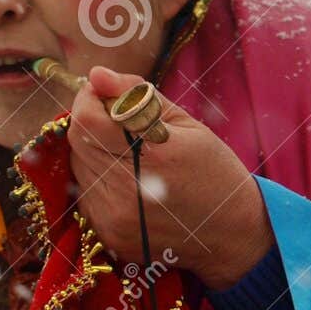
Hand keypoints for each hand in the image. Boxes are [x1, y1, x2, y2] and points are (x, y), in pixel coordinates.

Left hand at [67, 65, 273, 288]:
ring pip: (78, 166)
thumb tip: (97, 74)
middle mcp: (129, 189)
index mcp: (155, 155)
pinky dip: (100, 181)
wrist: (232, 233)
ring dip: (94, 152)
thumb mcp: (189, 126)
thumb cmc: (215, 173)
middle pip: (78, 140)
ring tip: (130, 157)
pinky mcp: (109, 235)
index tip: (104, 93)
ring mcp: (116, 217)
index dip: (89, 98)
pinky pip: (86, 194)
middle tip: (121, 124)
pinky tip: (129, 183)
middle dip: (93, 123)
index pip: (88, 118)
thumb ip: (138, 96)